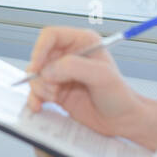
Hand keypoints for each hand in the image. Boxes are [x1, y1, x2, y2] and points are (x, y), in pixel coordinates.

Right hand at [23, 26, 148, 138]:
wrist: (122, 120)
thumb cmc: (119, 95)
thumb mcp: (101, 76)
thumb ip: (73, 67)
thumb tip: (46, 70)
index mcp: (82, 42)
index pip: (50, 36)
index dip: (40, 50)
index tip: (37, 67)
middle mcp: (69, 55)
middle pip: (39, 57)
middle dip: (41, 75)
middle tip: (53, 89)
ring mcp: (61, 74)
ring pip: (36, 76)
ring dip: (40, 88)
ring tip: (56, 97)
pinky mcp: (56, 90)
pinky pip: (36, 91)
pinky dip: (35, 98)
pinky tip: (39, 106)